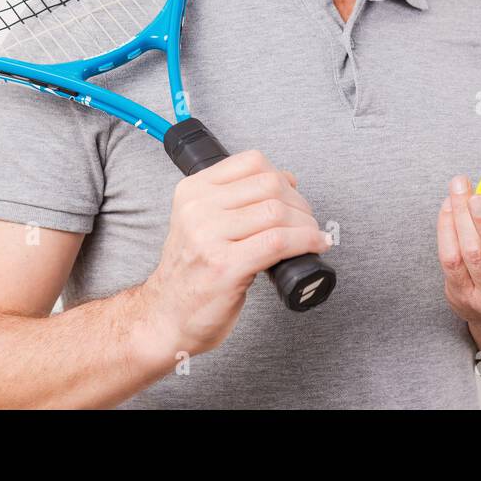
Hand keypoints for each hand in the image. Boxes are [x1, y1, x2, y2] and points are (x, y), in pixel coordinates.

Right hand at [142, 149, 331, 356]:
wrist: (165, 318)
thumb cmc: (191, 273)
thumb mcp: (200, 223)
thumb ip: (234, 200)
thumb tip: (285, 180)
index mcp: (192, 191)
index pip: (251, 162)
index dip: (282, 176)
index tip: (292, 195)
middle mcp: (197, 209)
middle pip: (269, 186)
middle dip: (299, 203)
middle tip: (307, 221)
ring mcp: (209, 237)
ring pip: (278, 213)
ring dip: (307, 224)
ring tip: (312, 236)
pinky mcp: (226, 266)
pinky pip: (279, 242)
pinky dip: (306, 241)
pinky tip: (315, 246)